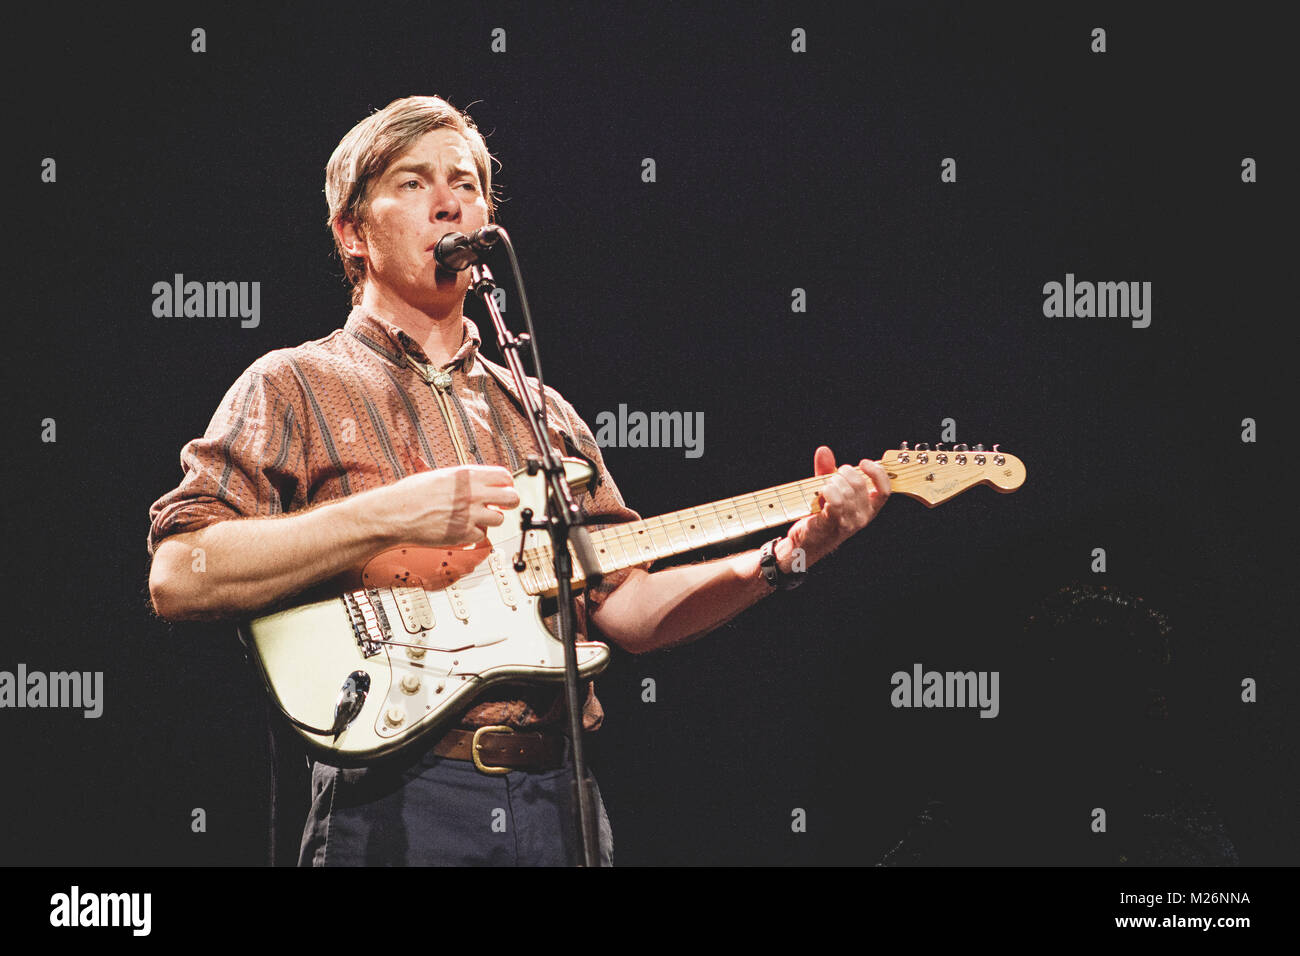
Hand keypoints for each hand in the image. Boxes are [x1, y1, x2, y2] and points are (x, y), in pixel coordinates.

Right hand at [370, 463, 520, 547]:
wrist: (395, 513)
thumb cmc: (412, 494)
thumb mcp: (442, 476)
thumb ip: (465, 479)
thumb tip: (481, 482)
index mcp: (467, 476)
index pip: (505, 476)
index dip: (507, 483)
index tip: (504, 488)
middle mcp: (472, 494)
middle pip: (512, 498)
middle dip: (509, 502)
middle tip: (502, 505)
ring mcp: (470, 515)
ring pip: (500, 519)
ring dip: (491, 519)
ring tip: (476, 517)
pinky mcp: (464, 534)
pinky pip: (482, 535)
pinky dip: (475, 533)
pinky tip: (462, 528)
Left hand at [782, 446, 889, 569]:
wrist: (807, 540)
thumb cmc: (821, 514)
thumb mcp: (828, 488)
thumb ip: (827, 469)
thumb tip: (824, 451)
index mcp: (869, 508)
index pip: (884, 489)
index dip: (877, 472)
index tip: (864, 462)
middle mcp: (863, 516)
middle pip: (859, 484)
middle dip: (842, 474)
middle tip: (831, 478)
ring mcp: (850, 522)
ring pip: (845, 490)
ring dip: (831, 483)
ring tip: (824, 489)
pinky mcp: (834, 524)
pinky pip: (835, 501)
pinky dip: (827, 492)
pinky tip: (822, 493)